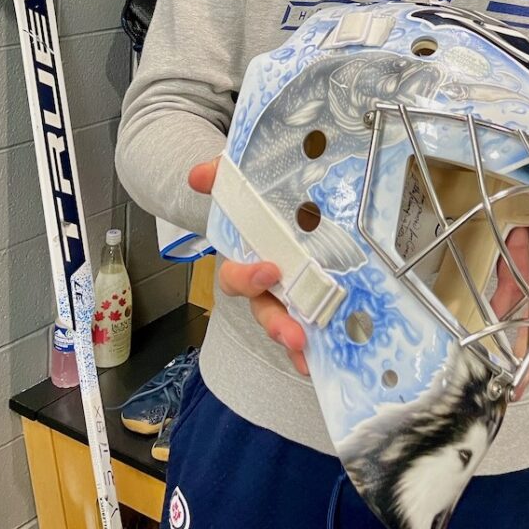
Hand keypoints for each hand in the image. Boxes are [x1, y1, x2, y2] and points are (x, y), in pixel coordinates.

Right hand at [189, 157, 308, 374]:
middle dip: (276, 324)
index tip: (270, 271)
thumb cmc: (263, 201)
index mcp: (248, 259)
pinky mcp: (315, 299)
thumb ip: (224, 178)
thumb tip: (200, 174)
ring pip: (287, 323)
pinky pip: (314, 325)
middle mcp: (267, 284)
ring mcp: (290, 294)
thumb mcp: (245, 185)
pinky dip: (319, 342)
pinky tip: (328, 354)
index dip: (248, 278)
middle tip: (294, 335)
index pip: (236, 277)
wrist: (287, 203)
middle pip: (264, 310)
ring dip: (296, 339)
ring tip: (309, 353)